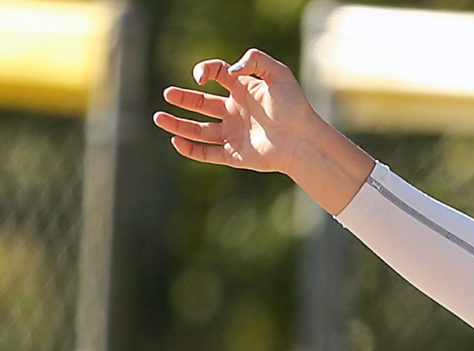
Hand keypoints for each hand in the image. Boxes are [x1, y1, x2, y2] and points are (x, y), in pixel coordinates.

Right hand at [156, 51, 373, 213]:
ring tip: (159, 118)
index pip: (216, 75)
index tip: (203, 76)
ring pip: (200, 131)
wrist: (304, 140)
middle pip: (202, 104)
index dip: (206, 70)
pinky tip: (176, 141)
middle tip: (168, 94)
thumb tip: (229, 69)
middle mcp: (236, 112)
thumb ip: (254, 60)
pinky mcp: (236, 156)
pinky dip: (191, 150)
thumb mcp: (278, 74)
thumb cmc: (294, 107)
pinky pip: (208, 154)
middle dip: (183, 99)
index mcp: (243, 91)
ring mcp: (235, 135)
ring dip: (178, 125)